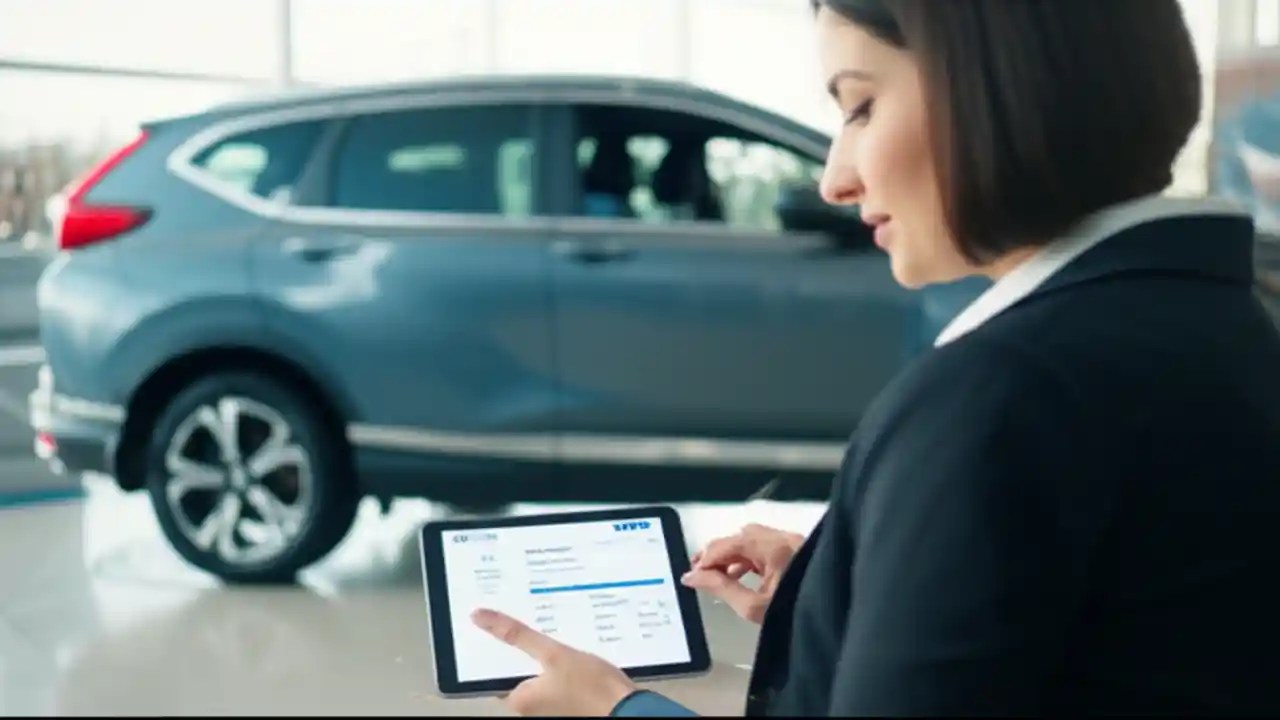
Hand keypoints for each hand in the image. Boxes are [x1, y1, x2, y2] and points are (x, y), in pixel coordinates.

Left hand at [471, 608, 636, 715]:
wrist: (629, 709)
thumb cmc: (592, 686)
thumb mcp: (554, 653)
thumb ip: (517, 635)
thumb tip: (479, 617)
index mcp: (519, 700)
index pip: (496, 671)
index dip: (498, 646)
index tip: (502, 622)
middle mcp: (530, 710)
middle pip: (519, 671)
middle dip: (525, 649)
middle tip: (531, 618)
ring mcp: (550, 709)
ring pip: (540, 673)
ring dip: (545, 655)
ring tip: (554, 630)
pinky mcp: (568, 705)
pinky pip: (557, 680)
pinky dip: (560, 666)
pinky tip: (571, 651)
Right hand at [681, 523, 804, 623]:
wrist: (832, 622)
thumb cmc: (793, 616)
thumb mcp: (753, 607)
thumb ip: (720, 588)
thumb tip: (692, 577)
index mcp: (775, 547)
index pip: (730, 542)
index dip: (707, 558)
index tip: (691, 575)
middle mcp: (785, 538)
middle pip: (741, 536)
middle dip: (718, 552)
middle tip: (700, 572)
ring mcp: (793, 543)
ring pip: (753, 539)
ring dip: (733, 553)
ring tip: (717, 575)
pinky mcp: (797, 552)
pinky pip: (765, 547)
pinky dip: (748, 557)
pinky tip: (739, 574)